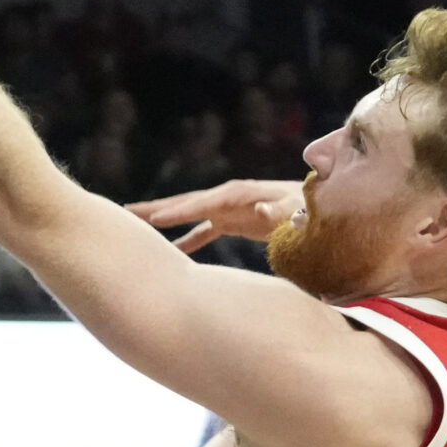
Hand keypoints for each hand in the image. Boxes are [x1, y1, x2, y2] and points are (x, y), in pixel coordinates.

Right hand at [126, 178, 305, 252]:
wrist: (321, 210)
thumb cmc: (311, 211)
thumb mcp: (299, 211)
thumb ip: (283, 212)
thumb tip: (264, 211)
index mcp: (243, 194)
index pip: (206, 202)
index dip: (181, 211)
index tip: (156, 220)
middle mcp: (230, 199)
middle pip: (188, 202)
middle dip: (159, 208)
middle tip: (126, 213)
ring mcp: (229, 210)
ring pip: (189, 214)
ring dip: (164, 219)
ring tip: (134, 224)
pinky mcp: (232, 221)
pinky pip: (203, 230)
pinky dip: (185, 239)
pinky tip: (170, 252)